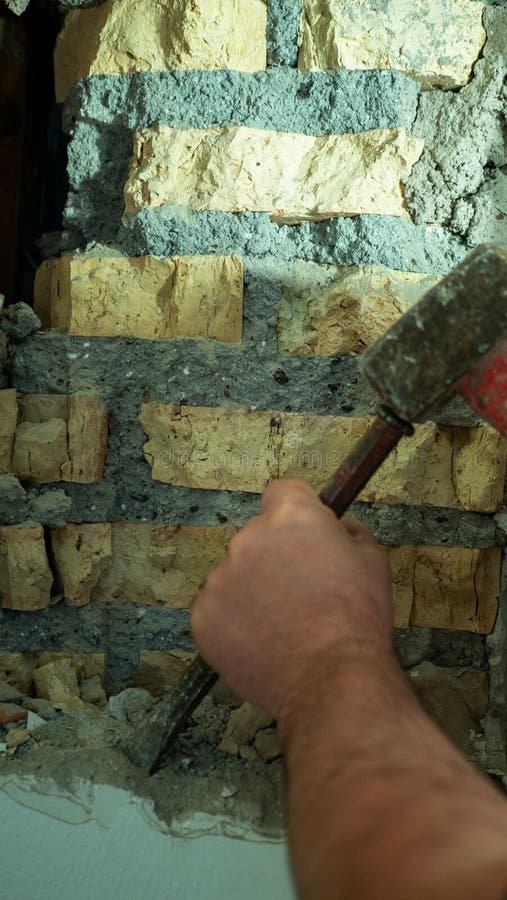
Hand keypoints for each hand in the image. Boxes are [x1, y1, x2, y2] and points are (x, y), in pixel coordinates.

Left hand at [191, 479, 393, 719]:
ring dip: (253, 591)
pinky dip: (234, 623)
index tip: (304, 535)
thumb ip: (348, 532)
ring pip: (235, 575)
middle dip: (274, 557)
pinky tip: (263, 642)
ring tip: (284, 624)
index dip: (296, 512)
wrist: (333, 678)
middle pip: (257, 536)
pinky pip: (218, 610)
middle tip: (301, 592)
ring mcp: (220, 577)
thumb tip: (337, 528)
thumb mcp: (372, 559)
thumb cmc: (358, 618)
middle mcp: (248, 537)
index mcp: (290, 515)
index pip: (282, 491)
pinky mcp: (203, 615)